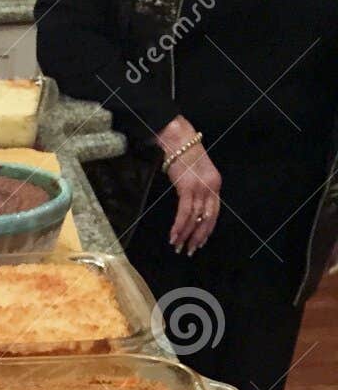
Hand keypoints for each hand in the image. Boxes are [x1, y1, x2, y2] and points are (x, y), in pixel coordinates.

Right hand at [157, 117, 222, 254]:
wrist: (178, 139)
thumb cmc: (184, 153)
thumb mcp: (196, 172)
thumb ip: (197, 188)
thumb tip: (190, 206)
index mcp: (215, 183)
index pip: (214, 212)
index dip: (207, 229)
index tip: (201, 242)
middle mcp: (211, 187)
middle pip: (207, 219)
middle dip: (198, 237)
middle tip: (190, 251)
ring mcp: (200, 187)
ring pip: (195, 218)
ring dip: (186, 235)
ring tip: (178, 247)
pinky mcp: (187, 187)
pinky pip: (184, 213)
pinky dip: (179, 226)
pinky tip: (173, 236)